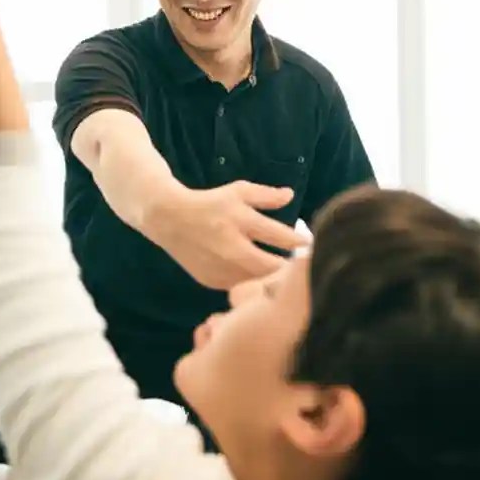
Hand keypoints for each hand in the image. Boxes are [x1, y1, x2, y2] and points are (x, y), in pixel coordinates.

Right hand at [141, 181, 308, 290]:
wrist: (169, 220)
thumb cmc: (209, 203)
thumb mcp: (238, 192)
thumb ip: (266, 195)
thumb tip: (291, 195)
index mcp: (240, 220)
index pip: (280, 236)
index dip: (301, 242)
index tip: (310, 244)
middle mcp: (230, 247)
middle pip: (271, 267)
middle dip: (290, 268)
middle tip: (302, 266)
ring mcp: (220, 268)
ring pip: (257, 282)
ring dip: (272, 278)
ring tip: (284, 274)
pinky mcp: (211, 282)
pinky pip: (240, 287)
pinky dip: (252, 284)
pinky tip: (260, 279)